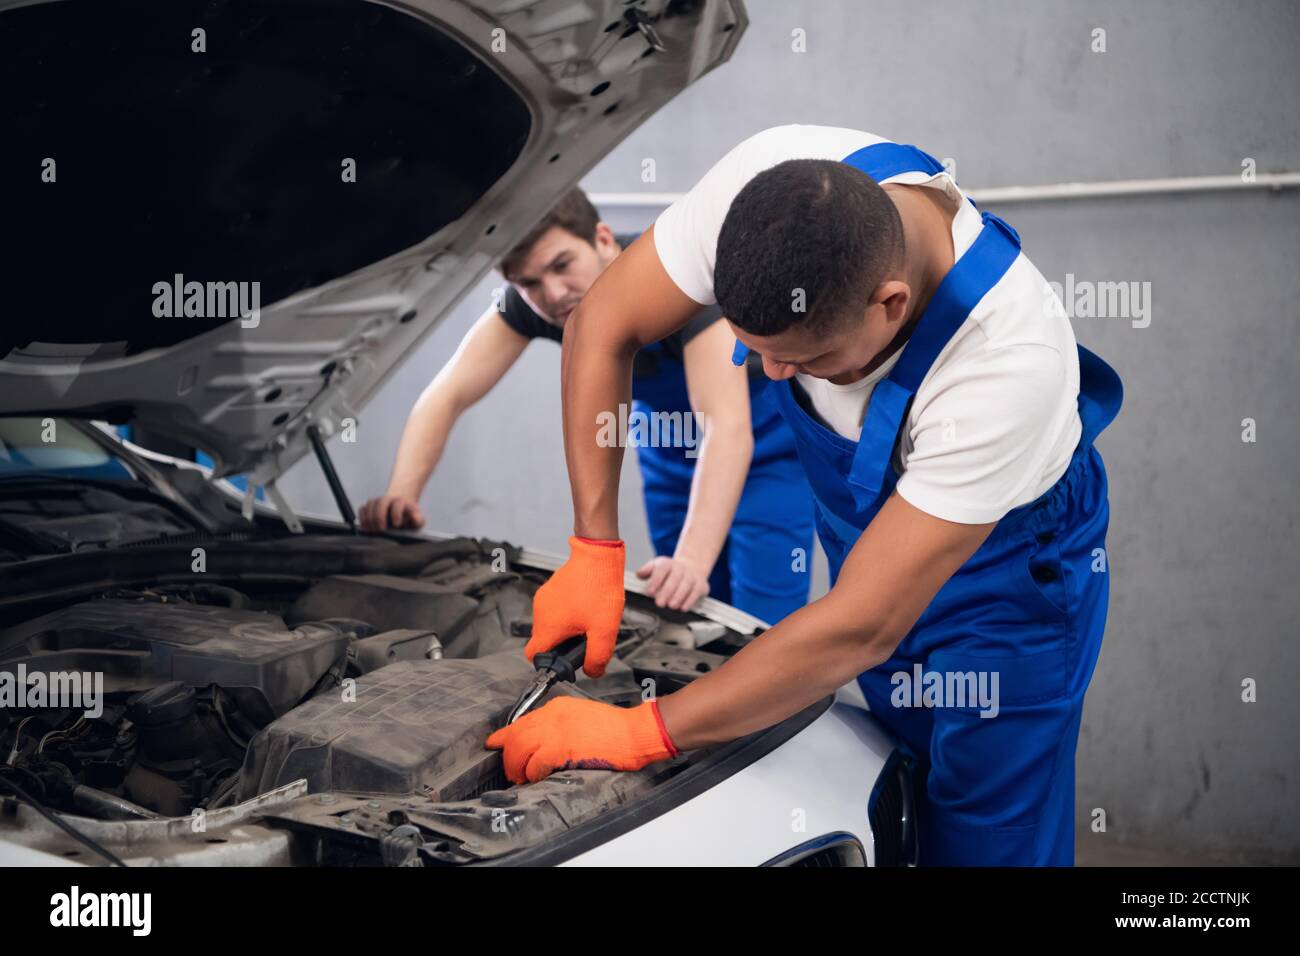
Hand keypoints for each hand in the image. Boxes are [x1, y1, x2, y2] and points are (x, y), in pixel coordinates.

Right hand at [358, 493, 424, 531]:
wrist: (400, 514)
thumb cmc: (409, 520)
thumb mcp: (417, 521)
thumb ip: (418, 520)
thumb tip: (416, 518)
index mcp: (402, 502)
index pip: (398, 503)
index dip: (396, 513)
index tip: (397, 524)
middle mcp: (389, 500)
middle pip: (381, 501)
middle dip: (380, 516)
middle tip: (382, 529)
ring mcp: (378, 502)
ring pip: (371, 504)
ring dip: (370, 517)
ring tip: (373, 530)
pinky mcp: (369, 507)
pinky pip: (362, 508)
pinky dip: (362, 517)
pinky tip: (366, 527)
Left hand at [485, 697, 676, 783]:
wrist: (634, 732)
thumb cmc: (614, 729)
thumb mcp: (581, 716)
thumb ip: (559, 724)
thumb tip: (541, 743)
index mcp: (557, 707)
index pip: (521, 721)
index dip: (504, 735)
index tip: (495, 744)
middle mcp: (552, 716)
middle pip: (515, 736)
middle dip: (508, 758)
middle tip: (512, 772)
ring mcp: (556, 731)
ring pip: (519, 750)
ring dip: (517, 768)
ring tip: (522, 778)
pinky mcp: (562, 748)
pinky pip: (535, 764)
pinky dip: (532, 774)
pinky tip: (537, 778)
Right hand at [526, 536, 625, 677]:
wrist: (598, 555)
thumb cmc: (599, 590)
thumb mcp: (604, 631)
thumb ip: (596, 657)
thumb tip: (591, 672)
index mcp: (547, 627)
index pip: (534, 656)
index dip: (550, 664)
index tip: (567, 661)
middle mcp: (540, 613)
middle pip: (545, 641)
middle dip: (564, 645)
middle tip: (587, 637)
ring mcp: (544, 598)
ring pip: (551, 624)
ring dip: (568, 628)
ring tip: (590, 619)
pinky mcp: (551, 588)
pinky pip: (556, 609)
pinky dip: (569, 613)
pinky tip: (588, 606)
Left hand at [636, 555, 709, 610]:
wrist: (692, 567)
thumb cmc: (671, 571)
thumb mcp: (657, 566)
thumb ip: (646, 571)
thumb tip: (639, 574)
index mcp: (667, 563)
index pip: (661, 569)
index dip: (655, 581)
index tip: (649, 592)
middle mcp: (681, 568)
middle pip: (674, 578)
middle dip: (666, 592)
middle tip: (660, 603)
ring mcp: (692, 576)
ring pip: (686, 585)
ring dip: (678, 596)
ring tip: (671, 606)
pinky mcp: (701, 584)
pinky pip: (696, 592)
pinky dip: (690, 601)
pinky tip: (683, 607)